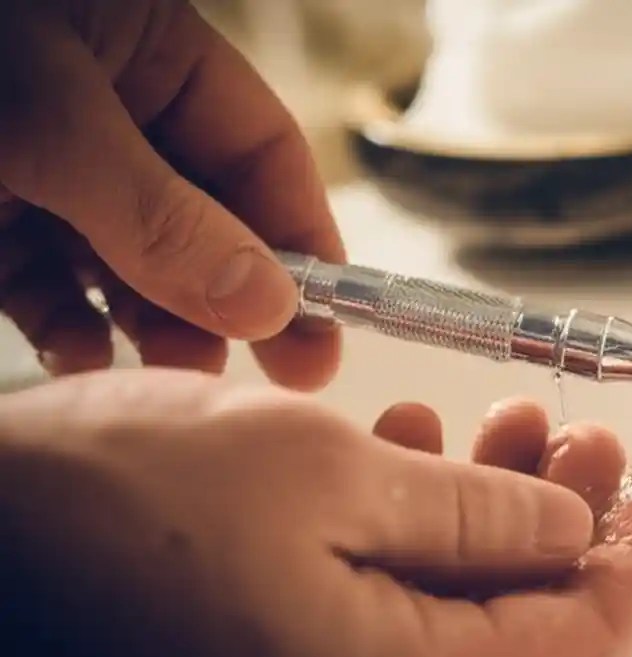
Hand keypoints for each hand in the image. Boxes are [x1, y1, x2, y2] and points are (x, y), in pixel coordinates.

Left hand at [0, 0, 341, 389]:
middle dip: (232, 296)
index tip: (327, 320)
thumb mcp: (51, 126)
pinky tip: (83, 355)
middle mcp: (107, 115)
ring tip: (175, 371)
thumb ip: (161, 216)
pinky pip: (50, 288)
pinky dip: (70, 329)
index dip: (303, 235)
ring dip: (158, 325)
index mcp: (145, 52)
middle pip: (206, 218)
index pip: (260, 149)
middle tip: (276, 373)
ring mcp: (46, 173)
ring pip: (132, 264)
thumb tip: (270, 304)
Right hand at [0, 370, 631, 656]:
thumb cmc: (108, 509)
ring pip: (464, 604)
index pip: (590, 642)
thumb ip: (473, 515)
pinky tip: (415, 449)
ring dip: (502, 511)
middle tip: (604, 440)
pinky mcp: (281, 650)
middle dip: (582, 524)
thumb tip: (571, 528)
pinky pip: (390, 596)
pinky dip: (421, 521)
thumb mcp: (325, 476)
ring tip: (521, 423)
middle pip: (533, 626)